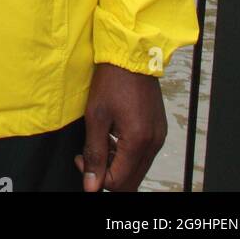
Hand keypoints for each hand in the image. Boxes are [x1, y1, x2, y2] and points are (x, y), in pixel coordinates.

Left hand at [74, 63, 166, 191]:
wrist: (131, 54)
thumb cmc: (112, 80)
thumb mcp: (96, 116)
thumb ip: (95, 153)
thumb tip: (91, 184)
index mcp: (138, 141)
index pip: (118, 182)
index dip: (96, 177)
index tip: (81, 159)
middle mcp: (153, 143)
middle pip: (131, 182)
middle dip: (107, 175)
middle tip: (90, 156)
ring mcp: (158, 137)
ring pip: (137, 170)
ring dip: (117, 165)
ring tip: (101, 143)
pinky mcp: (158, 130)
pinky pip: (143, 155)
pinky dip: (127, 154)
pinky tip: (114, 137)